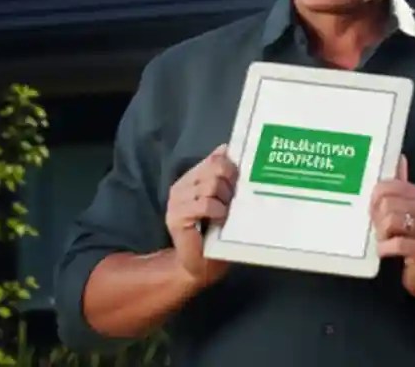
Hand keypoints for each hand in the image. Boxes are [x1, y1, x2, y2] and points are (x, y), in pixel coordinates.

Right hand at [165, 143, 236, 287]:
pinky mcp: (176, 216)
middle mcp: (182, 185)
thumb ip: (224, 177)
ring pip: (211, 185)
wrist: (199, 266)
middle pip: (215, 168)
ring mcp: (177, 200)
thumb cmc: (216, 233)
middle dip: (230, 185)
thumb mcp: (224, 201)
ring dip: (225, 201)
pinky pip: (204, 204)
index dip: (231, 168)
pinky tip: (219, 221)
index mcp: (193, 178)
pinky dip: (217, 211)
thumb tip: (226, 148)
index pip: (215, 159)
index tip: (238, 182)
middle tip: (231, 203)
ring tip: (225, 214)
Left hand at [371, 155, 414, 296]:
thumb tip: (399, 158)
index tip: (375, 213)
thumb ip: (402, 185)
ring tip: (385, 240)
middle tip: (381, 231)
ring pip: (391, 221)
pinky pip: (397, 243)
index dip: (374, 200)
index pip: (387, 186)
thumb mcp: (408, 210)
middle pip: (387, 203)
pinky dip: (385, 249)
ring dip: (381, 235)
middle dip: (377, 219)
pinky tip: (386, 251)